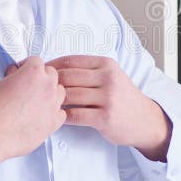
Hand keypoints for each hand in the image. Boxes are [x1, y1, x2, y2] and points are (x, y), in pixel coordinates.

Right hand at [0, 56, 66, 163]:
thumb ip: (13, 77)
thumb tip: (16, 78)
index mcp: (33, 73)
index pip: (36, 61)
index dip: (26, 66)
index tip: (22, 71)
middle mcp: (47, 87)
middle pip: (51, 74)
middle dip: (40, 77)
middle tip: (28, 85)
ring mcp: (52, 104)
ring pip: (60, 92)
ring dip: (50, 93)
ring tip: (36, 100)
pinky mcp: (54, 122)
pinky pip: (61, 112)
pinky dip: (53, 112)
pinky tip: (42, 114)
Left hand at [45, 54, 171, 161]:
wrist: (144, 119)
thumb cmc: (122, 97)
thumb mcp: (110, 76)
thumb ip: (87, 71)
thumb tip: (54, 68)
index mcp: (106, 64)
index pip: (70, 61)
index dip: (51, 66)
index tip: (39, 73)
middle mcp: (108, 78)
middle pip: (67, 77)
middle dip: (49, 83)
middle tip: (36, 90)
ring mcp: (108, 97)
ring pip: (69, 95)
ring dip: (54, 101)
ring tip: (44, 105)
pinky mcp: (105, 117)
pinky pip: (75, 115)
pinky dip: (62, 116)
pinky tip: (57, 117)